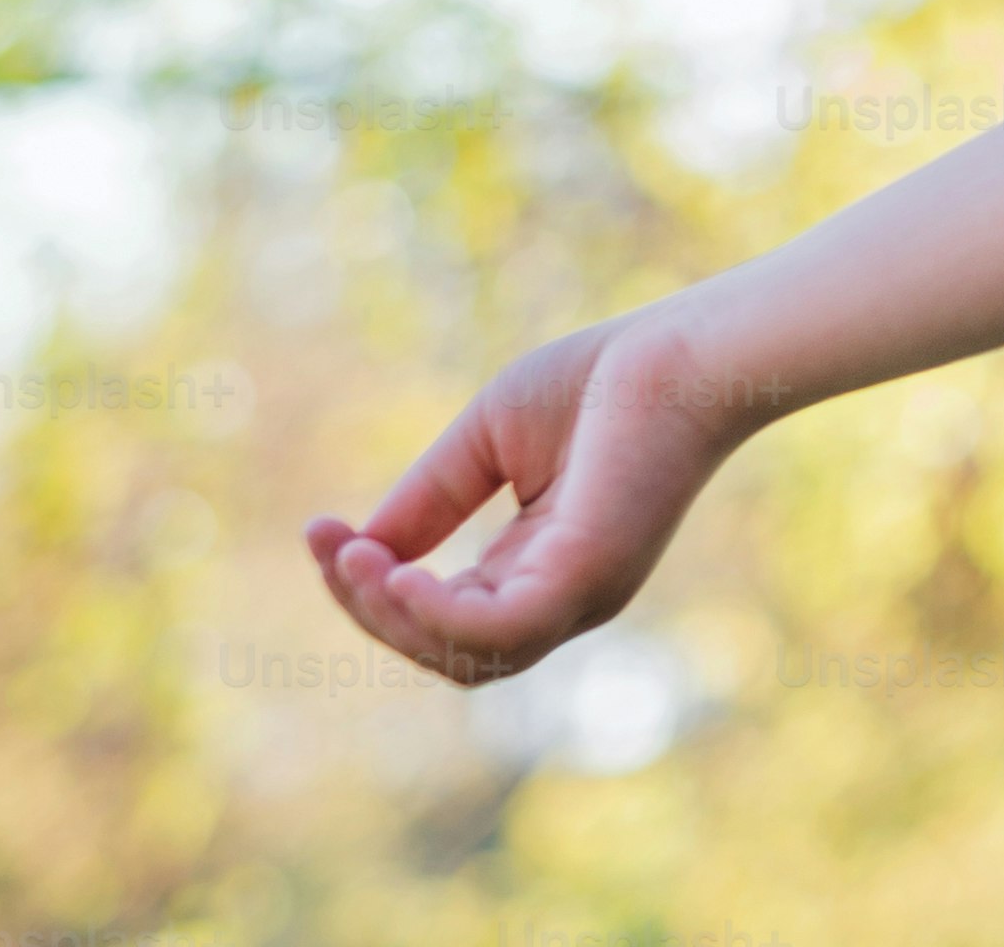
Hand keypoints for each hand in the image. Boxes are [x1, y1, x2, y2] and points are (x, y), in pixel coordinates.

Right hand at [303, 309, 761, 683]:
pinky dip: (439, 617)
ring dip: (394, 618)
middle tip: (330, 550)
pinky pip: (502, 632)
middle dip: (371, 607)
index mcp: (540, 567)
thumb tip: (361, 552)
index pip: (440, 611)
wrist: (684, 348)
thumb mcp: (488, 443)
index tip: (318, 531)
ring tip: (355, 563)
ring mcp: (581, 593)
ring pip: (468, 654)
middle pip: (446, 646)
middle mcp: (563, 595)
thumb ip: (430, 500)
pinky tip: (396, 575)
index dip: (371, 584)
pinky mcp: (590, 575)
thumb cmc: (602, 380)